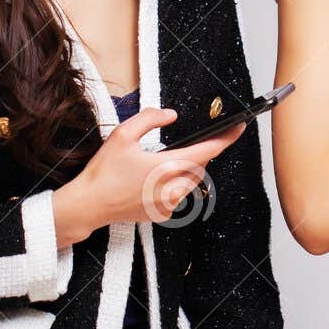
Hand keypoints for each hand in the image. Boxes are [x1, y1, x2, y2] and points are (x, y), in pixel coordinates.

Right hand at [53, 108, 244, 242]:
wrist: (89, 204)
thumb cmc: (104, 171)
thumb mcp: (123, 134)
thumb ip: (150, 118)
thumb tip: (171, 115)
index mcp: (167, 168)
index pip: (208, 151)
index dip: (226, 138)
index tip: (239, 127)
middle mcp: (173, 189)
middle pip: (201, 167)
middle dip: (199, 153)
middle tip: (188, 143)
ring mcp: (169, 204)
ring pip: (191, 182)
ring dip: (187, 169)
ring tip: (166, 160)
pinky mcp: (163, 214)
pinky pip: (179, 196)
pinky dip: (175, 185)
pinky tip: (155, 180)